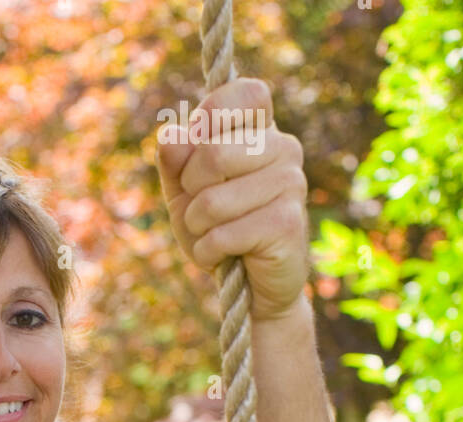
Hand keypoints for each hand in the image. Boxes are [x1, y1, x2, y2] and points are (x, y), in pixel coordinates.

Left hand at [155, 77, 309, 321]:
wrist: (253, 287)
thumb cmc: (219, 229)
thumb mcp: (185, 193)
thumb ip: (175, 161)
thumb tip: (171, 136)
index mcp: (261, 131)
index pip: (245, 92)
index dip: (211, 115)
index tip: (198, 146)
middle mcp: (284, 148)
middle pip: (212, 153)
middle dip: (189, 191)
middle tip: (201, 211)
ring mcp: (291, 183)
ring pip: (212, 199)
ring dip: (197, 227)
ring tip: (213, 235)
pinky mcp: (287, 222)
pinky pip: (222, 234)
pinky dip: (208, 252)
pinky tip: (224, 256)